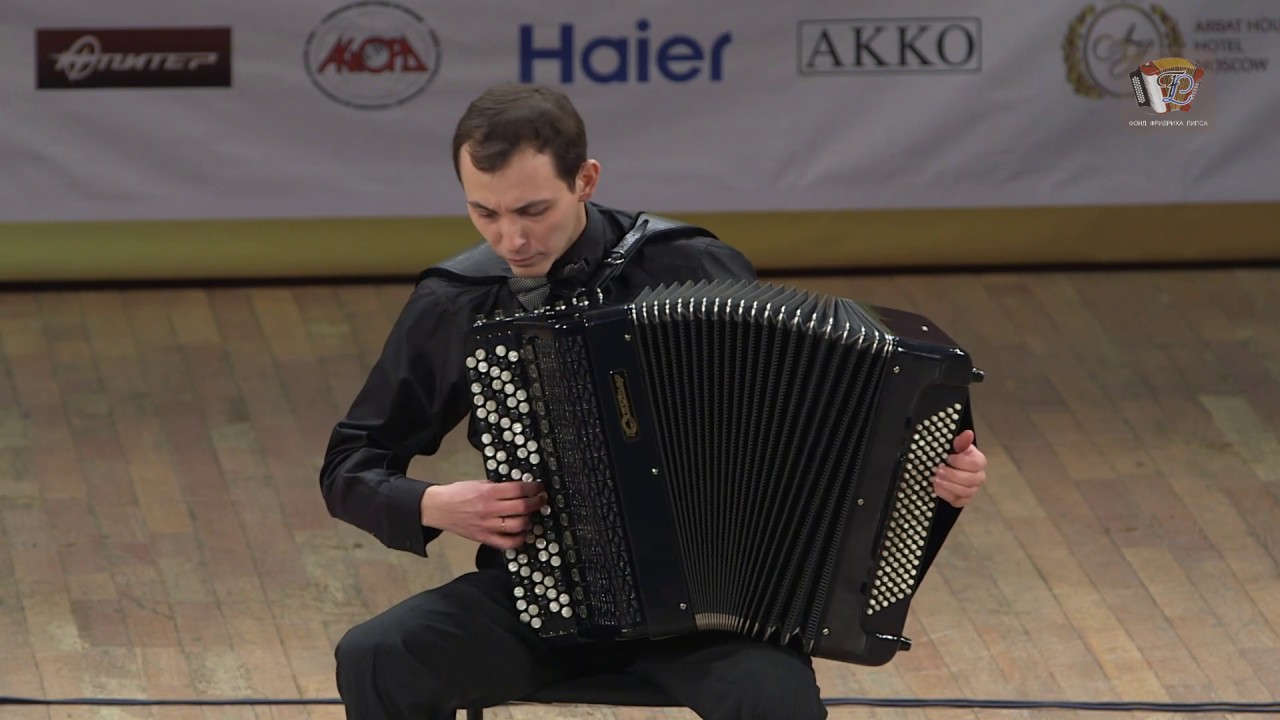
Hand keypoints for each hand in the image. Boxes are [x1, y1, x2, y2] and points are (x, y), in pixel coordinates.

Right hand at [420, 480, 546, 549]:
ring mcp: (488, 526)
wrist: (438, 508)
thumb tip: (518, 490)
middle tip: (541, 500)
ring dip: (530, 520)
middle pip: (523, 508)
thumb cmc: (457, 493)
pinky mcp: (484, 538)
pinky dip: (519, 539)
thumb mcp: (478, 483)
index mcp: (488, 492)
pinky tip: (522, 532)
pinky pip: (507, 543)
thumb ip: (497, 487)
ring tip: (531, 515)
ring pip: (518, 525)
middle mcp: (490, 510)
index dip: (533, 488)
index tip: (538, 488)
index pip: (519, 490)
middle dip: (537, 502)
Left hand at [934, 429, 986, 507]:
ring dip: (949, 486)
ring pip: (966, 492)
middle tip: (938, 470)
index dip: (961, 462)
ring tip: (935, 479)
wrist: (945, 467)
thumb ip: (961, 441)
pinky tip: (936, 488)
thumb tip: (968, 433)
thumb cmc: (951, 455)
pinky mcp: (964, 500)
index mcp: (978, 461)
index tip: (948, 458)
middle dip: (953, 475)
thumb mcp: (954, 446)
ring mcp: (972, 489)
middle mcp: (978, 476)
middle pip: (972, 480)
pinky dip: (947, 495)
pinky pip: (959, 502)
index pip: (976, 464)